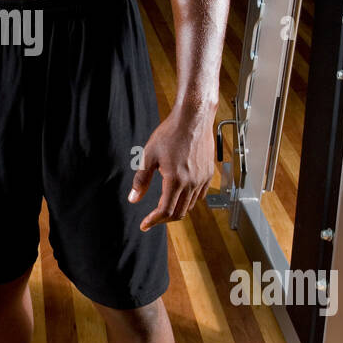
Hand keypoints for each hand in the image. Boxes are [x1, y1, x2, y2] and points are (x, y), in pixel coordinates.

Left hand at [128, 104, 215, 230]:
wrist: (193, 118)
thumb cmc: (171, 133)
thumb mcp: (149, 156)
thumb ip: (141, 180)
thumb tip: (133, 198)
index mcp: (176, 180)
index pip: (165, 211)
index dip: (153, 221)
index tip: (145, 224)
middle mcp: (192, 182)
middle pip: (179, 212)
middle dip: (164, 219)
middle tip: (152, 219)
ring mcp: (202, 179)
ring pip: (190, 205)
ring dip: (177, 211)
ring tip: (164, 209)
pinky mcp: (208, 173)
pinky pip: (200, 195)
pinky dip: (190, 201)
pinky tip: (181, 196)